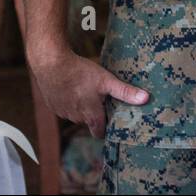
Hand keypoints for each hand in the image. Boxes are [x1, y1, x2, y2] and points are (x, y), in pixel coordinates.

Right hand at [27, 45, 148, 137]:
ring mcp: (63, 113)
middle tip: (98, 97)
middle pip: (88, 121)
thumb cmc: (79, 71)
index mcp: (91, 116)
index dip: (105, 127)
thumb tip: (146, 99)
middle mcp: (76, 118)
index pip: (99, 132)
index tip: (109, 117)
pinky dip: (67, 100)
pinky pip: (63, 107)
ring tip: (83, 89)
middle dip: (93, 112)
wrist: (50, 62)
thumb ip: (125, 92)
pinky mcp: (52, 105)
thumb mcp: (106, 80)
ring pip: (75, 114)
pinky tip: (70, 87)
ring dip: (80, 106)